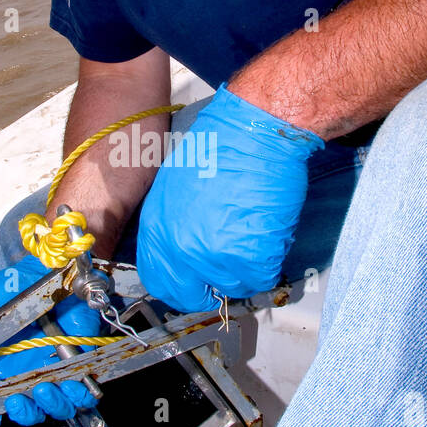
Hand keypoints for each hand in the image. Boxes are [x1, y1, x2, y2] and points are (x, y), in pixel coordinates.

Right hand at [0, 254, 100, 426]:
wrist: (46, 272)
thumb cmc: (11, 289)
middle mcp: (26, 374)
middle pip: (27, 411)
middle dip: (24, 413)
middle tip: (17, 400)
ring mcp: (54, 370)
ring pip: (56, 406)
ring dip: (51, 404)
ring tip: (45, 388)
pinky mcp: (80, 361)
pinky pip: (85, 389)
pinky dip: (80, 392)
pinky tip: (72, 383)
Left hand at [136, 85, 323, 311]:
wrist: (254, 132)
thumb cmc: (218, 148)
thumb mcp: (173, 187)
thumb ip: (173, 226)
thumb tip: (184, 252)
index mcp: (157, 229)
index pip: (159, 281)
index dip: (180, 285)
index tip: (195, 283)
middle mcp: (180, 249)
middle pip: (192, 295)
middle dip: (211, 289)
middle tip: (229, 271)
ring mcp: (215, 256)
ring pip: (233, 287)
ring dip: (245, 269)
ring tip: (252, 233)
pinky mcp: (249, 257)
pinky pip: (261, 277)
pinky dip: (269, 260)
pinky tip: (267, 232)